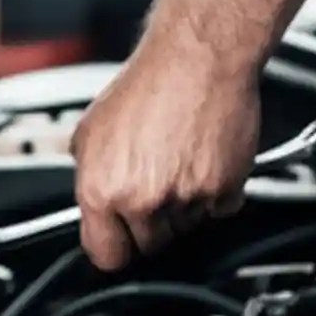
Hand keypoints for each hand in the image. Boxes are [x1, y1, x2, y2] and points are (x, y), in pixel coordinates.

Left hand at [70, 54, 260, 271]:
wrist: (199, 59)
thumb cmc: (150, 84)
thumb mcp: (92, 129)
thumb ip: (92, 176)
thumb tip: (96, 202)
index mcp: (102, 189)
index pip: (106, 255)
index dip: (114, 246)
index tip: (120, 240)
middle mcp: (143, 200)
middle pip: (150, 245)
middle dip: (152, 223)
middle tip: (157, 184)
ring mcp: (186, 199)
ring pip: (187, 227)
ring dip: (186, 206)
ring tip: (182, 160)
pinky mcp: (224, 190)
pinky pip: (220, 210)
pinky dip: (217, 192)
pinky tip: (206, 160)